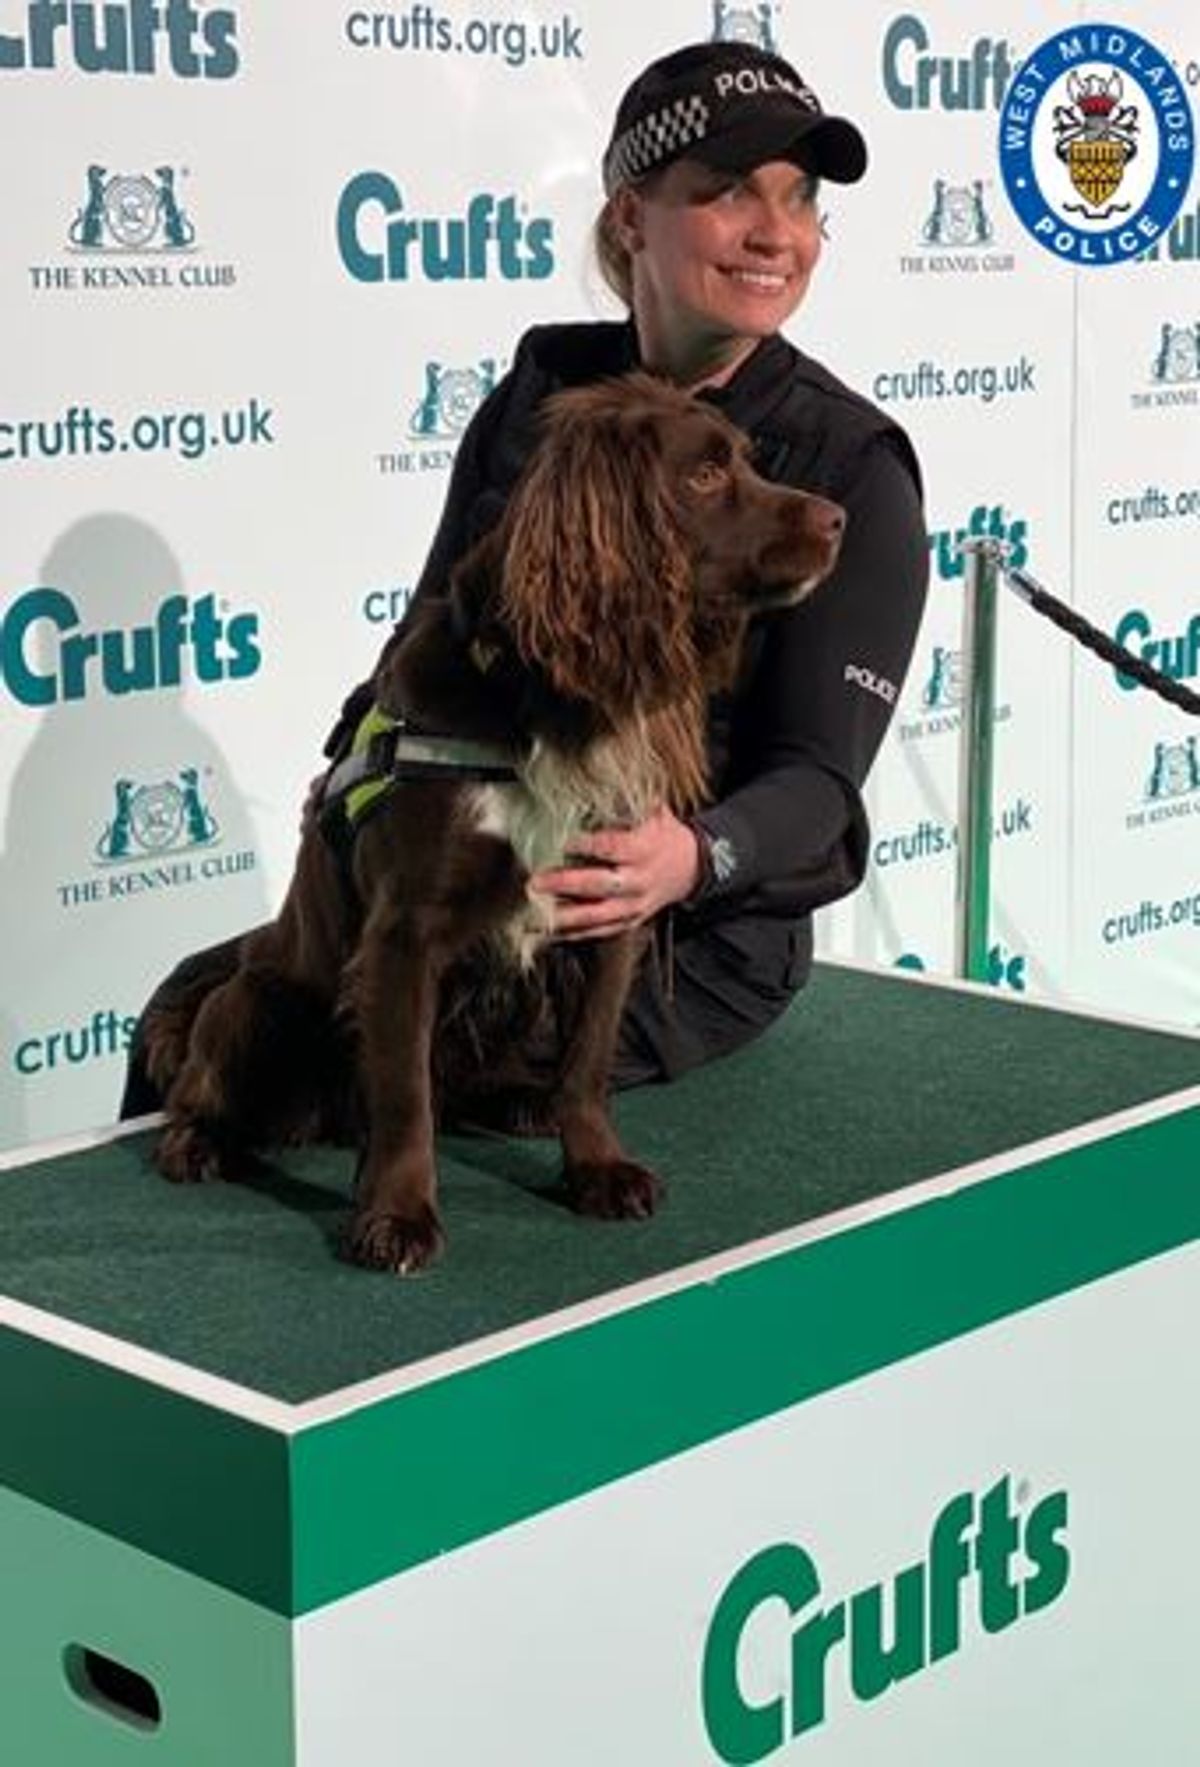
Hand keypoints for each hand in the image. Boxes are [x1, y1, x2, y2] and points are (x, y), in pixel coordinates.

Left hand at [530, 806, 702, 941]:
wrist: (689, 868)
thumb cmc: (663, 835)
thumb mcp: (653, 812)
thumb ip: (627, 801)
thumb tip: (597, 782)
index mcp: (644, 850)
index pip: (614, 847)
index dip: (589, 845)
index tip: (563, 841)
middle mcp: (639, 881)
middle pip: (599, 885)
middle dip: (565, 884)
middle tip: (536, 882)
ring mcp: (634, 905)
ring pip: (597, 916)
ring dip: (564, 917)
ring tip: (535, 915)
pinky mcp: (629, 921)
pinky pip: (600, 931)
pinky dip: (574, 934)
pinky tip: (550, 932)